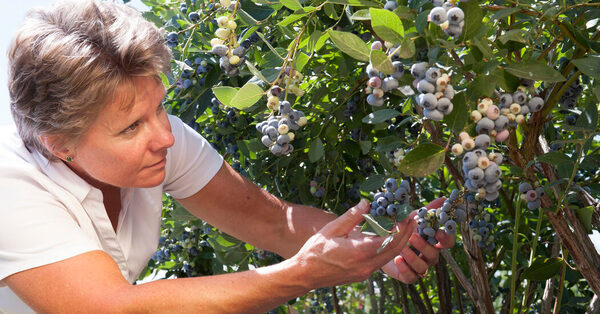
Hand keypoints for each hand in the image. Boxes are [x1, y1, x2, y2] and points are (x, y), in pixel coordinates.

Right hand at [291, 199, 415, 288]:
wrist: (306, 274)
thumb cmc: (316, 250)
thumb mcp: (332, 228)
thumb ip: (352, 216)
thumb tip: (366, 202)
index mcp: (360, 251)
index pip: (391, 239)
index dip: (403, 227)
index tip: (410, 215)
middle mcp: (367, 264)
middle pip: (395, 249)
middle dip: (407, 233)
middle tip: (414, 219)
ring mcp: (366, 272)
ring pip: (390, 256)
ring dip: (400, 242)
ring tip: (405, 227)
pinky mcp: (363, 274)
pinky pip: (381, 261)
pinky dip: (389, 249)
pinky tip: (388, 238)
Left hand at [381, 197, 455, 282]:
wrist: (383, 246)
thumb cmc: (403, 230)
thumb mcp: (414, 218)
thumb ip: (428, 209)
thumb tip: (445, 197)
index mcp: (432, 242)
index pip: (447, 242)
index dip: (446, 238)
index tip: (438, 231)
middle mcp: (429, 255)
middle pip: (434, 255)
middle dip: (425, 247)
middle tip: (412, 237)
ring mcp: (419, 267)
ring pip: (423, 267)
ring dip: (413, 257)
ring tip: (401, 249)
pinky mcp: (408, 275)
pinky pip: (411, 277)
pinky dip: (405, 269)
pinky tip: (397, 260)